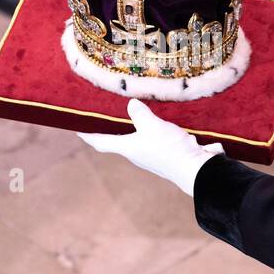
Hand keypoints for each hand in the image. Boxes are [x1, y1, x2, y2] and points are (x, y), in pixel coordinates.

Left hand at [77, 99, 223, 196]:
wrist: (196, 170)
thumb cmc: (169, 149)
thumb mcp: (152, 126)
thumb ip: (140, 114)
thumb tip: (131, 104)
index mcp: (128, 148)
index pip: (101, 141)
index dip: (88, 135)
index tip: (76, 129)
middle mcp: (137, 154)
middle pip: (117, 141)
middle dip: (109, 130)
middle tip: (102, 117)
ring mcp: (152, 156)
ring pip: (136, 140)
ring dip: (130, 130)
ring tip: (129, 115)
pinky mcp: (166, 155)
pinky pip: (154, 140)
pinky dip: (150, 131)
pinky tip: (157, 122)